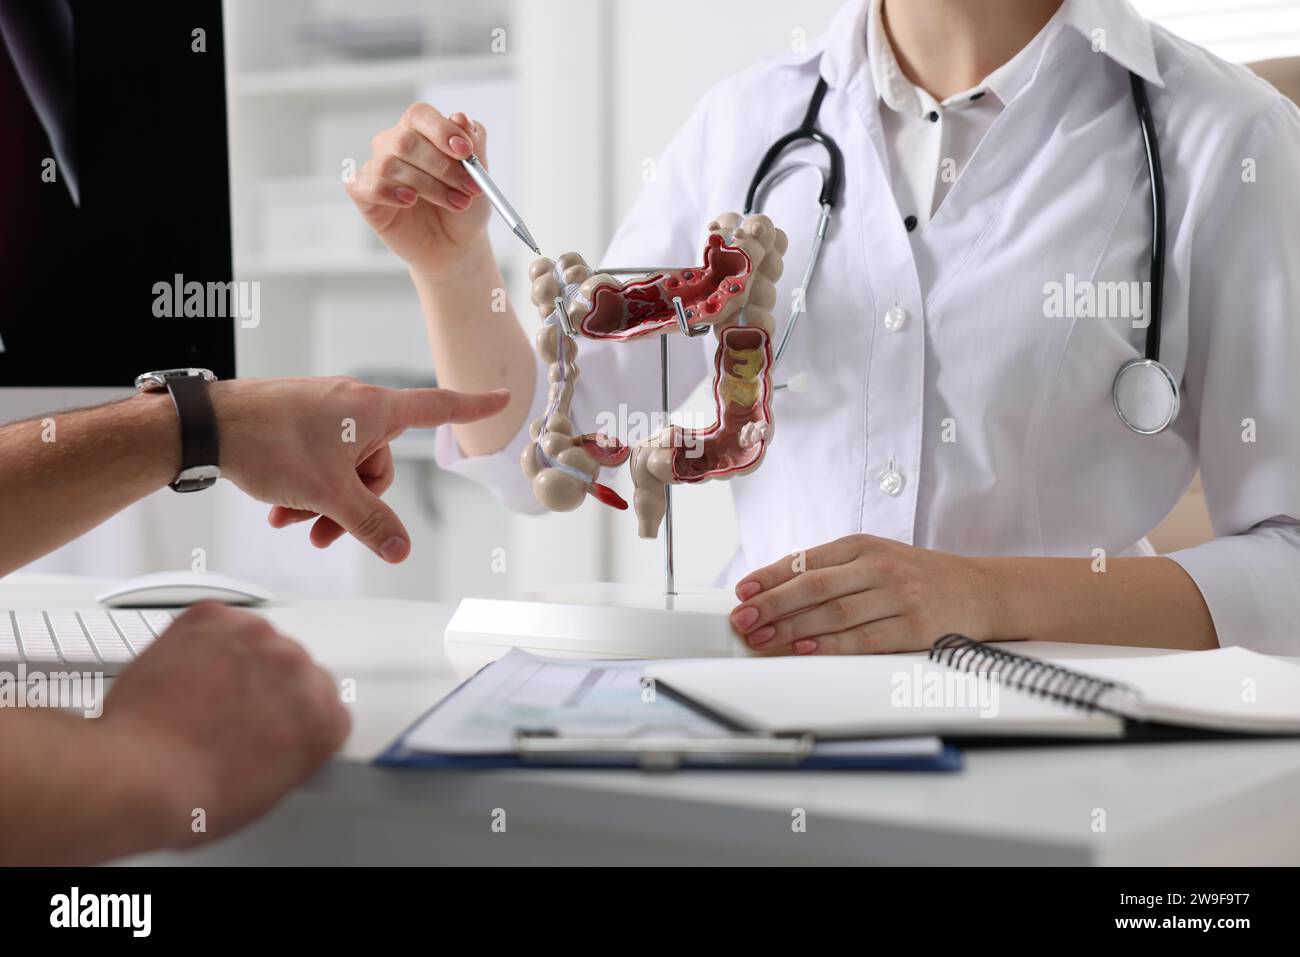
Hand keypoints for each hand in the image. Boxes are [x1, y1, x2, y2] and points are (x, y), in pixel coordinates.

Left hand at [96, 603, 349, 847]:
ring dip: (237, 659)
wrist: (138, 773)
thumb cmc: (194, 792)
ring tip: (201, 692)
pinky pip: (217, 621)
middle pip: (293, 667)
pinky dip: (202, 640)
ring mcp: (257, 637)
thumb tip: (276, 735)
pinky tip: (184, 671)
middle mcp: (299, 668)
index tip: (273, 722)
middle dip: (267, 685)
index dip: (293, 715)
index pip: (325, 703)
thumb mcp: (269, 789)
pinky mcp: (212, 617)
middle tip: (230, 712)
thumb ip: (293, 747)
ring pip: (256, 640)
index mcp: (324, 715)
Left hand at [211, 376, 508, 561]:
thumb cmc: (269, 444)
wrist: (206, 426)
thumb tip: (402, 550)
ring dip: (324, 502)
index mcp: (374, 410)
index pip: (437, 407)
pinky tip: (279, 509)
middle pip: (380, 464)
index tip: (503, 396)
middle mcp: (355, 404)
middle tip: (323, 531)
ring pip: (345, 468)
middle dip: (354, 503)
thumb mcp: (328, 494)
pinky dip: (307, 487)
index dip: (473, 406)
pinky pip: (321, 459)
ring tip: (292, 522)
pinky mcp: (301, 419)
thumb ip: (370, 523)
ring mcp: (326, 411)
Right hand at [347, 103, 491, 280]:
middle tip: (469, 187)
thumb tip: (461, 118)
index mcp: (419, 131)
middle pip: (405, 141)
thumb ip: (474, 143)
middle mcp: (394, 144)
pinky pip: (365, 185)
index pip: (419, 115)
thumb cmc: (464, 205)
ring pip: (390, 166)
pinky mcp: (364, 195)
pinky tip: (410, 201)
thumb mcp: (478, 174)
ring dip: (429, 187)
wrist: (456, 245)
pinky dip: (388, 192)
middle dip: (442, 167)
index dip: (441, 130)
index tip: (465, 151)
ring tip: (457, 203)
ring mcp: (377, 169)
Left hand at [729, 534, 998, 654]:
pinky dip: (830, 645)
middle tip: (743, 619)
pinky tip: (805, 649)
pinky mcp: (913, 627)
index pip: (806, 560)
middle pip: (813, 586)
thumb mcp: (876, 558)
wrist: (980, 590)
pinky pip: (863, 639)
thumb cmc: (918, 577)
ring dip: (792, 628)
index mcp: (864, 546)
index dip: (770, 576)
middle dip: (772, 604)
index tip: (743, 591)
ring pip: (833, 613)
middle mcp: (879, 567)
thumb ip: (833, 570)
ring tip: (763, 638)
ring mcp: (897, 596)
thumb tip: (777, 590)